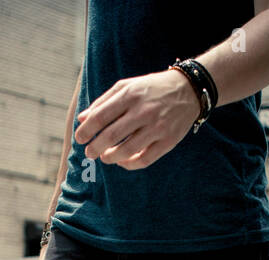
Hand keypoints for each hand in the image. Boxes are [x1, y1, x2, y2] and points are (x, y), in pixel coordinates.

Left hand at [74, 69, 200, 170]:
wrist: (189, 89)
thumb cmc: (151, 88)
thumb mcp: (127, 86)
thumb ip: (103, 102)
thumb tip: (82, 119)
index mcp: (130, 94)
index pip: (101, 116)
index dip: (86, 130)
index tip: (80, 138)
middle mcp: (143, 111)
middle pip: (111, 135)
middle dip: (95, 147)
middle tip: (89, 153)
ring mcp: (157, 127)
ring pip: (127, 150)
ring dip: (110, 157)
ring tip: (104, 157)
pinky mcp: (168, 141)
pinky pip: (145, 160)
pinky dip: (129, 164)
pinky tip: (122, 162)